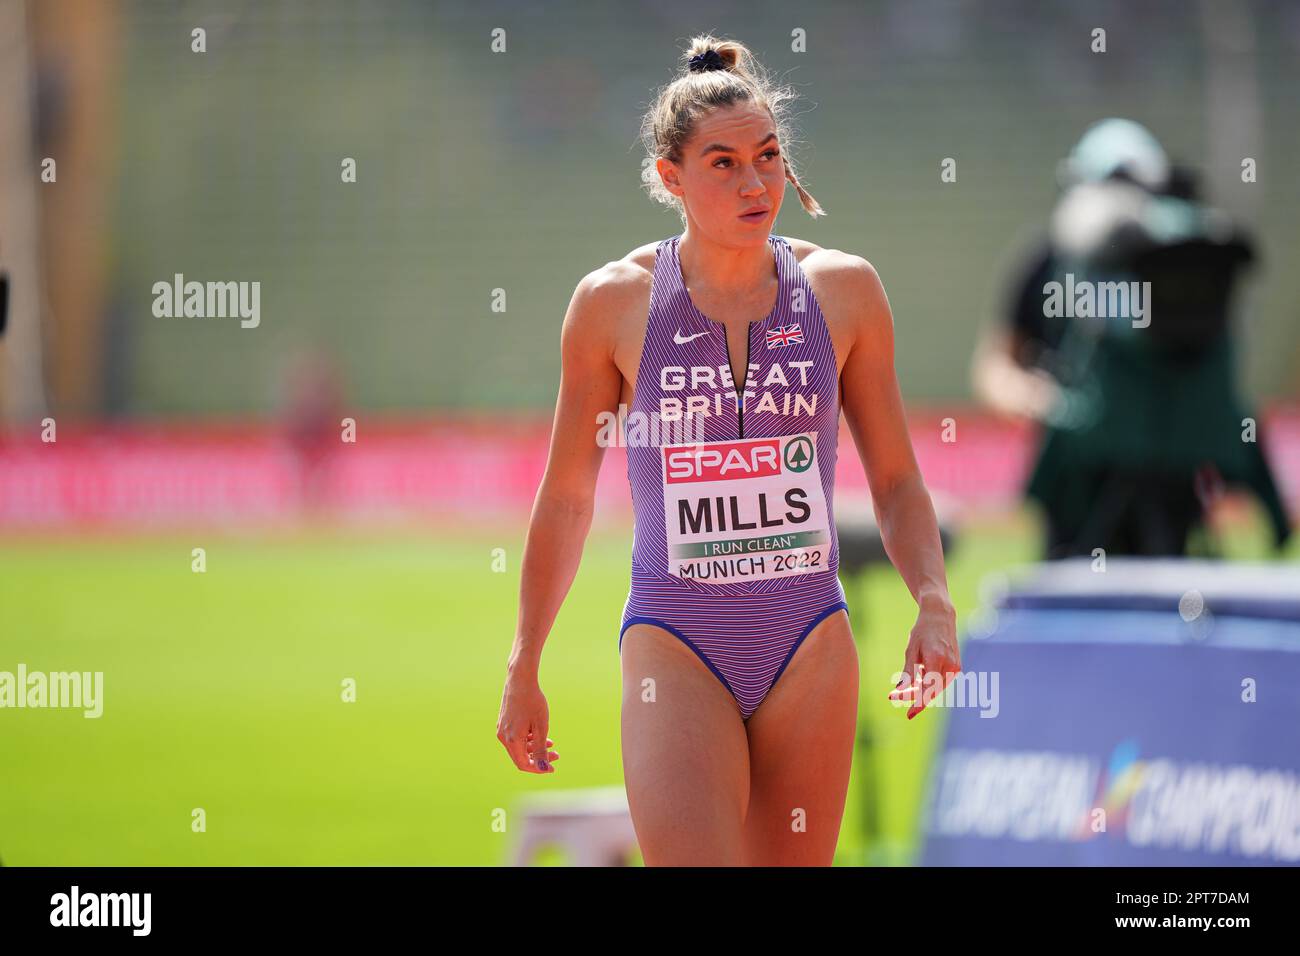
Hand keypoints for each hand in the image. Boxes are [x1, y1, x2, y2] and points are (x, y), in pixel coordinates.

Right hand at [497, 674, 558, 773]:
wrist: (520, 679)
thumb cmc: (533, 701)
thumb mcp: (541, 727)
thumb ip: (540, 749)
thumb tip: (543, 769)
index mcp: (511, 740)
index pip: (524, 764)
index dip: (539, 769)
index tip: (553, 767)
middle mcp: (503, 737)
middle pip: (521, 757)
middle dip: (538, 758)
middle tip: (556, 755)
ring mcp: (502, 729)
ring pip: (518, 747)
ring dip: (534, 748)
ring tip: (551, 743)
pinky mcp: (503, 722)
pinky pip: (515, 738)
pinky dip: (528, 739)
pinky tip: (539, 733)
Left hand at [888, 597, 960, 719]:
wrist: (940, 617)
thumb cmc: (922, 631)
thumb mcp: (911, 649)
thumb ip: (908, 671)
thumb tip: (901, 689)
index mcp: (937, 659)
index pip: (928, 689)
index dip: (919, 704)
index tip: (909, 714)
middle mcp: (949, 665)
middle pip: (931, 691)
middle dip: (912, 695)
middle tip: (893, 696)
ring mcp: (955, 667)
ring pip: (936, 688)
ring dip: (919, 690)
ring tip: (904, 683)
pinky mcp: (957, 668)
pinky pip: (940, 681)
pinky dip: (928, 683)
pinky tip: (919, 675)